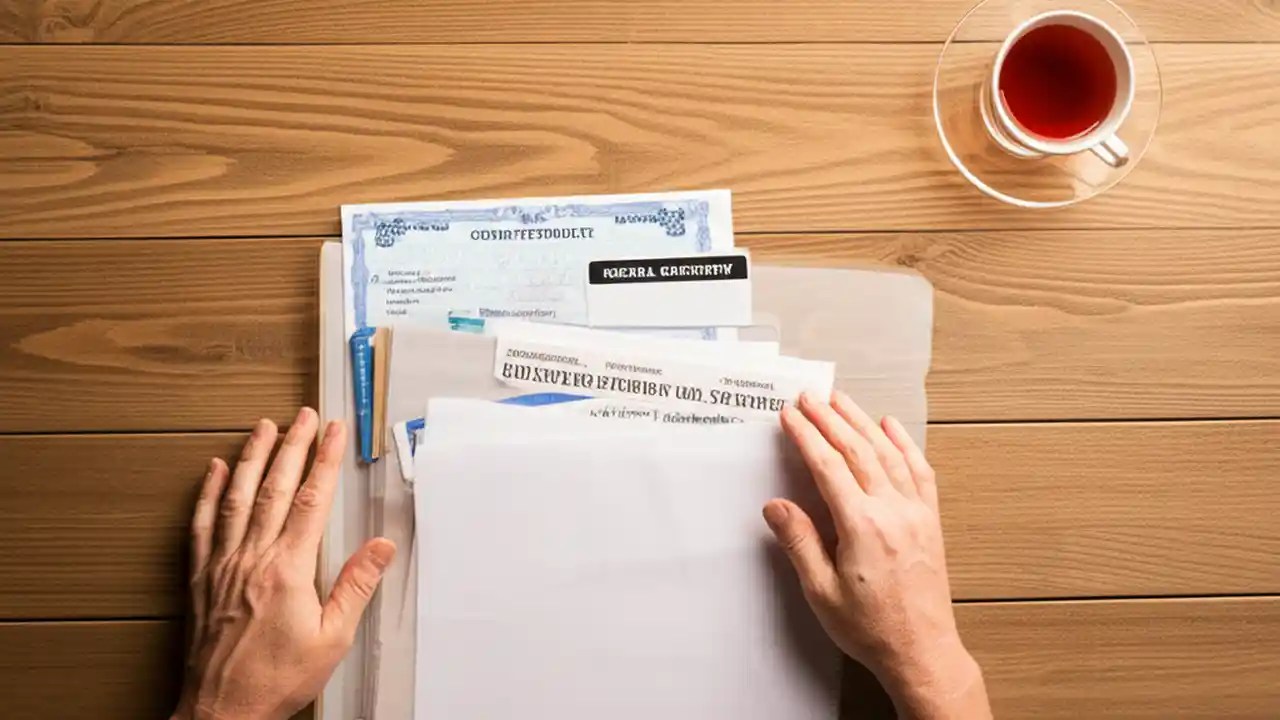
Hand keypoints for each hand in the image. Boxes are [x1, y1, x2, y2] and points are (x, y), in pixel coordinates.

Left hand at [172, 408, 396, 719]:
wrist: (222, 711)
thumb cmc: (275, 680)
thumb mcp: (332, 639)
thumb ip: (356, 587)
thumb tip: (381, 547)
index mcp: (288, 570)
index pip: (312, 501)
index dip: (324, 461)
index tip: (333, 433)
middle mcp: (252, 559)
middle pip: (275, 488)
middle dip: (292, 446)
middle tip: (303, 416)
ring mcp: (222, 566)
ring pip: (238, 498)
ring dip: (253, 458)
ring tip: (263, 427)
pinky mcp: (201, 579)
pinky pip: (203, 525)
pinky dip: (209, 494)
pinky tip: (216, 471)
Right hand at [765, 392, 990, 719]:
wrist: (922, 651)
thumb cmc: (872, 628)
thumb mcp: (821, 592)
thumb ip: (800, 542)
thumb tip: (776, 506)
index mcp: (862, 526)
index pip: (828, 466)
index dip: (806, 435)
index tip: (790, 415)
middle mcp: (893, 511)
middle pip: (857, 449)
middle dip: (830, 418)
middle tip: (809, 397)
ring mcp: (916, 513)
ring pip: (887, 453)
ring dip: (862, 421)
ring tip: (841, 400)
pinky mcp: (929, 521)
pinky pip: (919, 470)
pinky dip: (904, 444)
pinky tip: (892, 427)